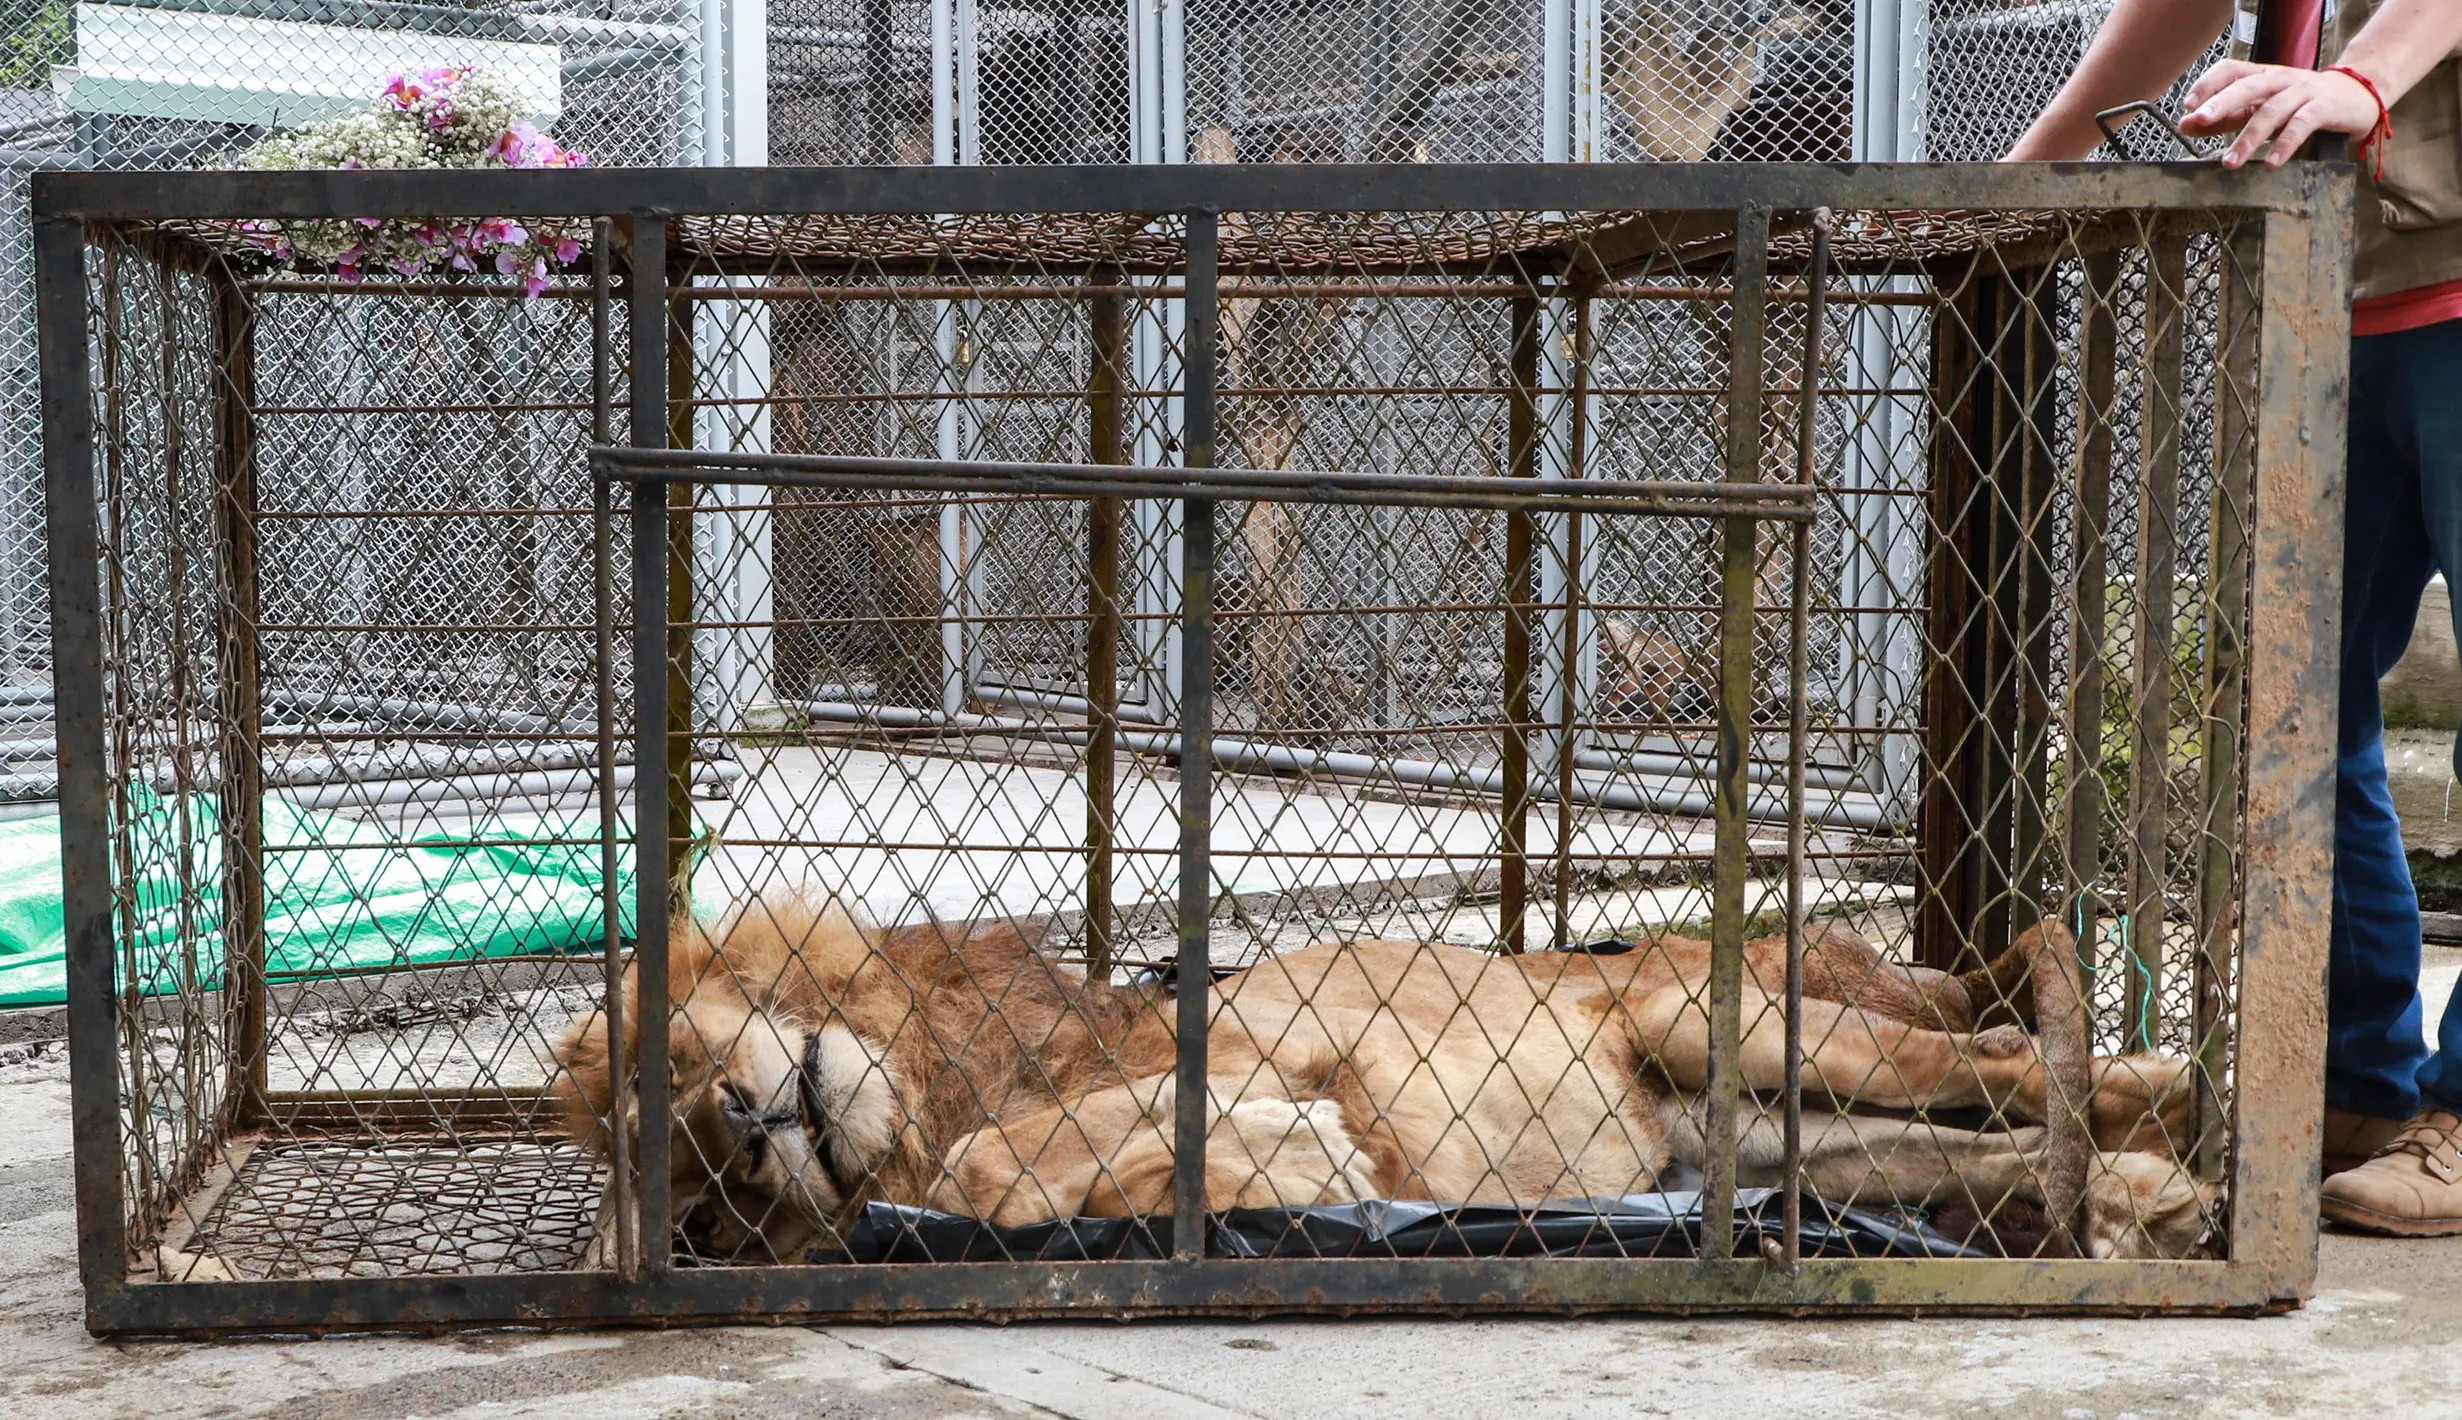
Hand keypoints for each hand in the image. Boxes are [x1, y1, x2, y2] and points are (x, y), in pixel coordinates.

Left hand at [2182, 60, 2383, 167]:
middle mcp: (2281, 79)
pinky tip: (2272, 162)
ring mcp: (2304, 92)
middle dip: (2221, 102)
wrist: (2358, 96)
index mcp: (2262, 76)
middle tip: (2198, 120)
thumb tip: (2186, 124)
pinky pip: (2302, 124)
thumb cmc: (2302, 104)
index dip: (2208, 84)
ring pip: (2272, 110)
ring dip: (2249, 137)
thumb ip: (2225, 118)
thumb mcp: (2261, 109)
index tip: (2188, 106)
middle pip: (2248, 85)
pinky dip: (2285, 143)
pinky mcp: (2326, 107)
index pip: (2231, 69)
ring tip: (2230, 162)